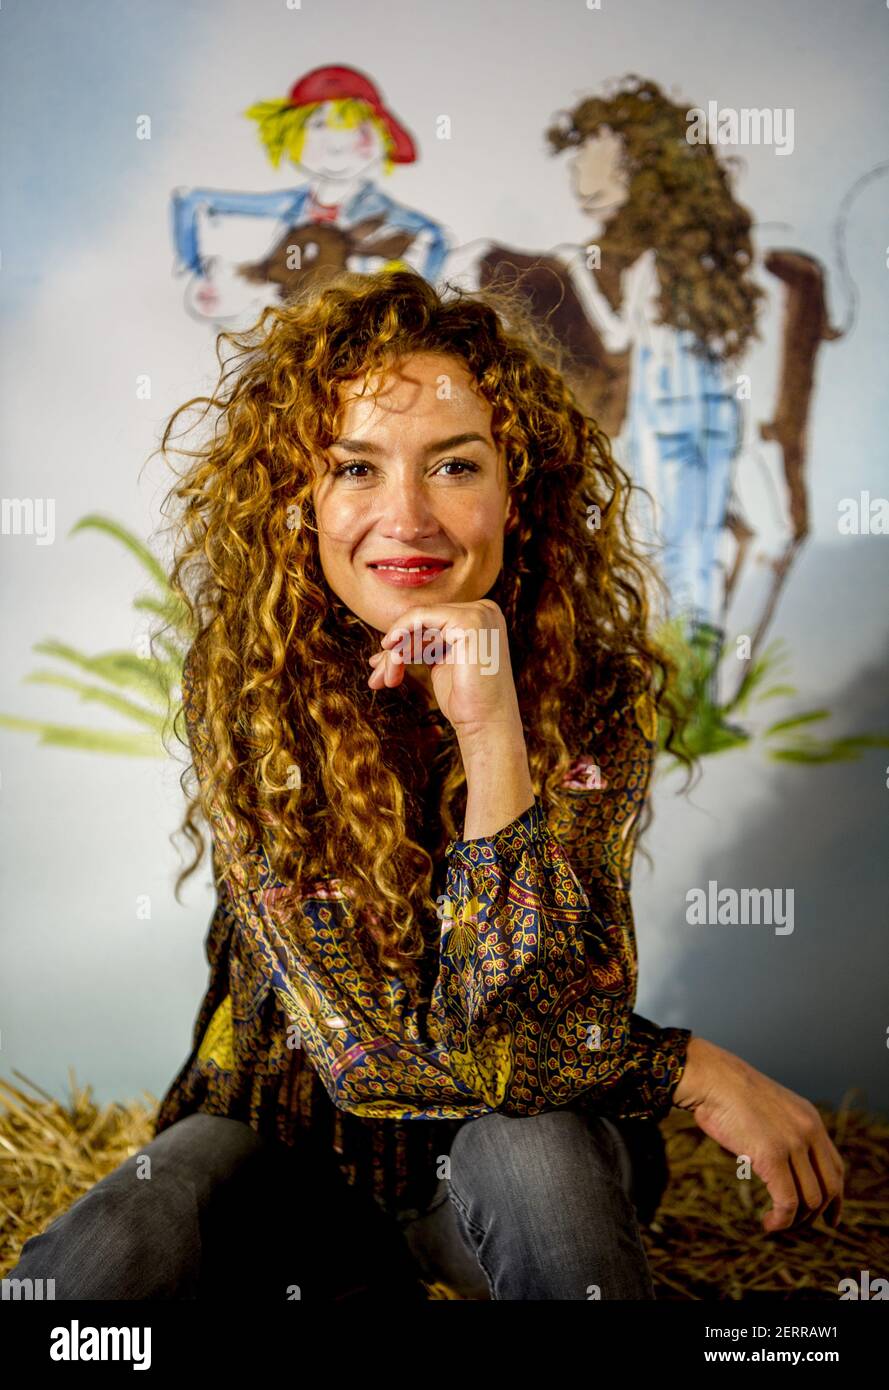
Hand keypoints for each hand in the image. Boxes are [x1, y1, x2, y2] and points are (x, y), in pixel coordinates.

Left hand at [368, 599, 522, 742]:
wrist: (487, 724)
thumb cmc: (466, 701)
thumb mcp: (441, 664)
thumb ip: (423, 644)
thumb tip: (388, 643)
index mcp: (481, 617)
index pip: (432, 622)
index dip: (403, 643)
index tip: (381, 667)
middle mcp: (484, 609)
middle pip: (424, 621)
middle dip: (396, 651)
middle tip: (377, 679)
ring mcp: (479, 613)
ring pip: (418, 621)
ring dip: (395, 652)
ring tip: (383, 679)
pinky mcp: (469, 621)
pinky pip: (420, 617)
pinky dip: (400, 635)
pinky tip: (391, 656)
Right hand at [673, 1038, 845, 1233]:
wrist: (710, 1077)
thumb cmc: (727, 1093)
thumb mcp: (767, 1110)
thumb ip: (780, 1134)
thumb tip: (776, 1166)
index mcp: (810, 1119)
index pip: (836, 1168)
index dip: (836, 1197)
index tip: (828, 1216)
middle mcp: (808, 1131)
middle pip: (830, 1187)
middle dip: (818, 1214)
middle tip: (797, 1225)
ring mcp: (792, 1143)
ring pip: (810, 1199)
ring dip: (796, 1220)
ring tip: (776, 1223)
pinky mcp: (772, 1156)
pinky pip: (787, 1201)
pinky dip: (781, 1220)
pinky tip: (768, 1222)